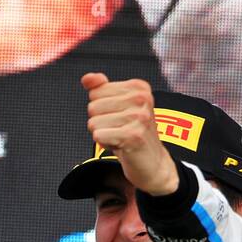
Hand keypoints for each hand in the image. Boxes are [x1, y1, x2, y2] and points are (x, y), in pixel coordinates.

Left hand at [81, 73, 179, 195]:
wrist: (154, 163)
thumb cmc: (134, 134)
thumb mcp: (119, 107)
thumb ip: (101, 89)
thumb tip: (87, 78)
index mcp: (139, 87)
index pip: (96, 92)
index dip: (102, 109)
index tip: (119, 117)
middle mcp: (141, 99)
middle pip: (93, 107)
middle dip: (101, 122)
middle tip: (120, 129)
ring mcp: (139, 117)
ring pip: (94, 123)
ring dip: (103, 134)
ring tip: (121, 138)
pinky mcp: (133, 136)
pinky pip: (98, 136)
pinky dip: (105, 144)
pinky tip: (120, 146)